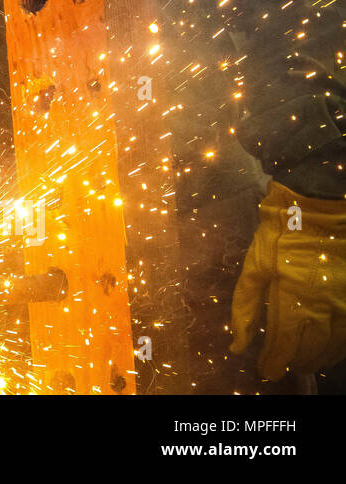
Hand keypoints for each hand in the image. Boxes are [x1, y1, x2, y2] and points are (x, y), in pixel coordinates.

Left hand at [230, 181, 345, 378]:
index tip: (263, 369)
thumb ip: (245, 306)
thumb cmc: (280, 232)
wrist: (319, 203)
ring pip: (335, 346)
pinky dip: (339, 345)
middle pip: (311, 351)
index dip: (272, 362)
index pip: (283, 345)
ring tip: (303, 361)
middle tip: (282, 366)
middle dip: (294, 362)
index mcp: (294, 297)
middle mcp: (325, 305)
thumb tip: (236, 344)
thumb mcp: (254, 264)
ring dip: (318, 358)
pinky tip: (329, 346)